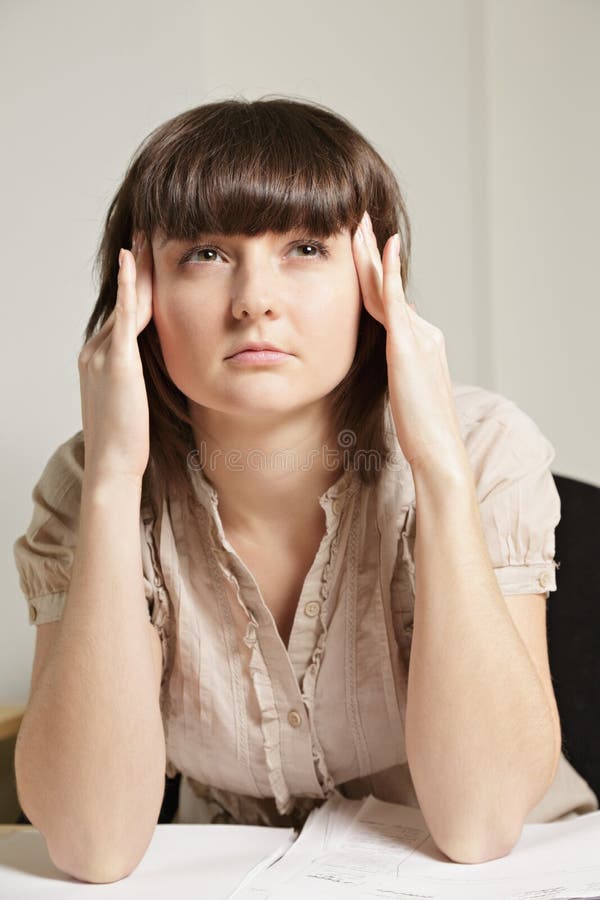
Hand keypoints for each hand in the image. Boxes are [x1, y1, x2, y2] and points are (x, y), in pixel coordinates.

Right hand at [77, 231, 153, 484]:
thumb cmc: (130, 441)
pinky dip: (128, 287)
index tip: (150, 258)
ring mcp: (102, 354)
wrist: (114, 464)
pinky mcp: (117, 362)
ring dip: (138, 269)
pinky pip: (124, 317)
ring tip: (147, 236)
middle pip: (124, 301)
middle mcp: (96, 351)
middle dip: (138, 267)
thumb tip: (168, 364)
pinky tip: (133, 262)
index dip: (137, 284)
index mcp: (100, 359)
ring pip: (126, 303)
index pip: (124, 314)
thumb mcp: (138, 399)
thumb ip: (145, 376)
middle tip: (148, 231)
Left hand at [352, 211, 466, 475]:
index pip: (388, 301)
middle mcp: (423, 332)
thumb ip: (401, 361)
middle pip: (387, 286)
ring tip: (359, 223)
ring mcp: (419, 336)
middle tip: (358, 220)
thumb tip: (394, 339)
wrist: (437, 449)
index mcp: (419, 342)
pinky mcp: (410, 346)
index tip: (360, 250)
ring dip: (373, 253)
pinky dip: (389, 272)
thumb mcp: (406, 390)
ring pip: (388, 287)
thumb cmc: (420, 429)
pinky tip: (383, 247)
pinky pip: (396, 302)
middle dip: (372, 252)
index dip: (373, 274)